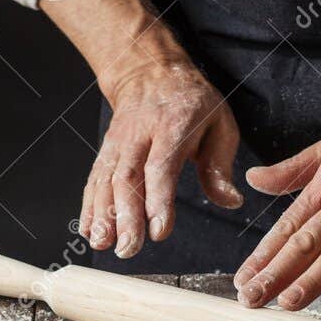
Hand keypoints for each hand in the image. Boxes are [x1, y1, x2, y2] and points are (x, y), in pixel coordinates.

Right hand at [79, 60, 242, 258]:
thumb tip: (231, 201)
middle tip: (129, 248)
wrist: (150, 72)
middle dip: (125, 216)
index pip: (161, 167)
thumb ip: (220, 166)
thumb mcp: (219, 124)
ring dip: (102, 215)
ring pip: (105, 181)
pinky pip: (94, 180)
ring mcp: (118, 145)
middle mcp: (139, 136)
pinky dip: (88, 206)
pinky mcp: (105, 153)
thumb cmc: (192, 104)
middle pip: (128, 178)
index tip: (159, 230)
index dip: (158, 200)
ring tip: (102, 244)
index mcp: (172, 127)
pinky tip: (89, 231)